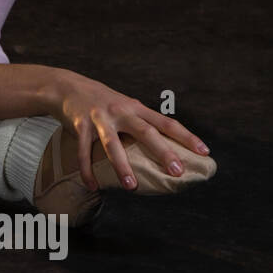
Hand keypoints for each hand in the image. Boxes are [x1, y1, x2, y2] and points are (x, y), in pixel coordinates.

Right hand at [51, 71, 210, 191]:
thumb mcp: (126, 106)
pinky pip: (83, 151)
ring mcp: (100, 118)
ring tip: (131, 186)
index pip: (166, 123)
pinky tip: (93, 186)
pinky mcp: (80, 125)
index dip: (186, 137)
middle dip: (162, 152)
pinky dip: (87, 170)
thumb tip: (165, 147)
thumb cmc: (102, 101)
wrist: (68, 87)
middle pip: (145, 132)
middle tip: (177, 171)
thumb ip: (142, 122)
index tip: (204, 152)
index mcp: (136, 108)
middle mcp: (121, 112)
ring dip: (122, 166)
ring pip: (113, 145)